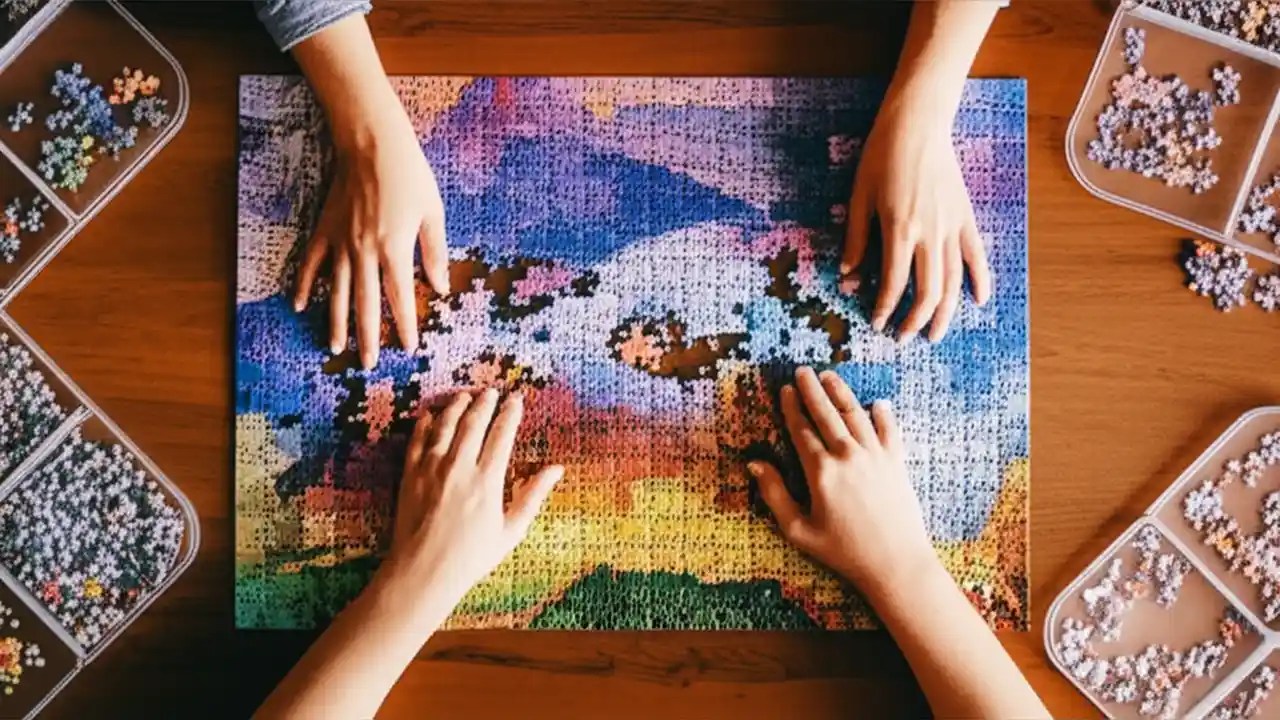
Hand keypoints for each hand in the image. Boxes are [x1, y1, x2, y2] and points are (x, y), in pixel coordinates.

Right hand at [293, 91, 449, 368]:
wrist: (371, 142)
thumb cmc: (409, 175)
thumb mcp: (433, 213)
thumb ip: (436, 254)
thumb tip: (441, 288)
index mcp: (394, 249)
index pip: (400, 298)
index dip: (404, 325)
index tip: (408, 347)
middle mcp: (364, 252)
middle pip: (365, 304)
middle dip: (367, 336)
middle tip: (369, 363)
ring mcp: (340, 242)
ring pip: (336, 291)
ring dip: (335, 321)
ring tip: (334, 347)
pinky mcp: (324, 229)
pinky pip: (311, 263)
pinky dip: (303, 284)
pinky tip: (298, 305)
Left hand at [380, 389, 563, 606]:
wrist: (422, 571)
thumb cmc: (471, 557)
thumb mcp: (510, 531)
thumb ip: (533, 496)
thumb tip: (556, 469)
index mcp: (487, 481)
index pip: (502, 435)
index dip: (510, 413)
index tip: (516, 399)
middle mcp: (459, 468)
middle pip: (474, 423)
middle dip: (485, 403)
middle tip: (491, 391)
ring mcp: (431, 469)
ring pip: (445, 425)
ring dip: (456, 407)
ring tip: (464, 396)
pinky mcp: (410, 475)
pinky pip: (417, 441)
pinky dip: (424, 424)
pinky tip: (429, 415)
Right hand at [749, 366, 936, 600]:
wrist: (896, 563)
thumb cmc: (843, 551)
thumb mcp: (798, 530)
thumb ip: (775, 495)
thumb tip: (755, 465)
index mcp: (820, 471)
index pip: (801, 429)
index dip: (791, 407)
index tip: (784, 389)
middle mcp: (847, 456)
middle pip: (826, 414)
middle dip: (812, 389)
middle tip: (803, 371)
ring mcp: (875, 457)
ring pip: (855, 414)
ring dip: (841, 393)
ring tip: (830, 376)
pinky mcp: (897, 463)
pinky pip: (889, 430)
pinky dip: (883, 414)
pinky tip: (878, 404)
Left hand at [843, 88, 991, 343]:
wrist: (918, 124)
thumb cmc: (882, 156)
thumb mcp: (859, 197)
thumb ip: (856, 240)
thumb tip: (847, 277)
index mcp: (899, 230)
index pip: (893, 284)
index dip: (883, 308)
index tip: (875, 323)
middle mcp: (930, 233)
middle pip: (927, 292)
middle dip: (914, 321)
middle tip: (901, 337)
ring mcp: (952, 226)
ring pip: (953, 282)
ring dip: (944, 313)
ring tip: (934, 334)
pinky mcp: (966, 217)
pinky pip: (976, 256)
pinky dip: (980, 280)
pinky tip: (978, 301)